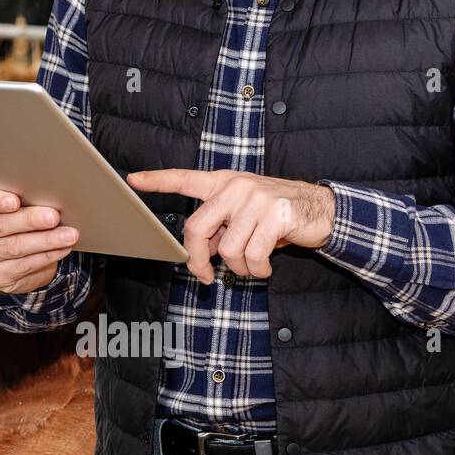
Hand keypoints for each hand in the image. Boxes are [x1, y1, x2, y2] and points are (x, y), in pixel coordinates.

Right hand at [0, 188, 80, 294]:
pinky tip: (62, 249)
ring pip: (12, 247)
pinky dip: (46, 256)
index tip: (15, 201)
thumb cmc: (16, 218)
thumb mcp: (14, 204)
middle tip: (54, 217)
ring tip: (68, 235)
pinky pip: (21, 266)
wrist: (14, 255)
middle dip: (28, 220)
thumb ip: (21, 198)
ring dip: (44, 240)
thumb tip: (49, 194)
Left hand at [125, 169, 335, 282]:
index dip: (157, 181)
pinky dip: (257, 271)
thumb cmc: (276, 216)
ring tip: (252, 266)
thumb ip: (220, 227)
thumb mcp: (244, 216)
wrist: (322, 210)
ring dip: (238, 269)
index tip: (132, 180)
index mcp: (223, 183)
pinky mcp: (276, 216)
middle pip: (197, 228)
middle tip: (204, 276)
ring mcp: (256, 199)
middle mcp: (235, 187)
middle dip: (197, 260)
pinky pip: (253, 256)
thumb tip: (199, 254)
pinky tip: (264, 268)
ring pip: (227, 249)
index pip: (184, 178)